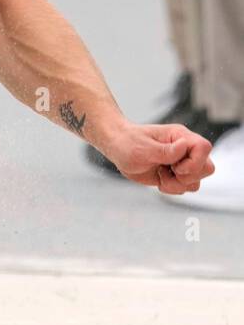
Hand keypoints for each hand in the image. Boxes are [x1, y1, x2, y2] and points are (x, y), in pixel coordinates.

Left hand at [100, 122, 214, 194]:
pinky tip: (159, 178)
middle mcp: (185, 149)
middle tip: (168, 171)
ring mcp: (182, 162)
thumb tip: (184, 145)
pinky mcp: (176, 174)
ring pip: (197, 181)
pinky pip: (186, 187)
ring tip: (160, 175)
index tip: (175, 166)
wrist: (117, 148)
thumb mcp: (142, 149)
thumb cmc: (127, 143)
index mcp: (180, 136)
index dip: (195, 162)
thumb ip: (165, 151)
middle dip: (188, 177)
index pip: (204, 147)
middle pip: (207, 168)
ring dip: (178, 184)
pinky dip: (173, 188)